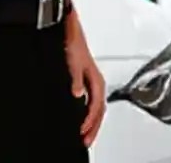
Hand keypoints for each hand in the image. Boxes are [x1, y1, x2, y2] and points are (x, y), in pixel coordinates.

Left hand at [64, 12, 105, 146]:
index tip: (83, 133)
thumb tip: (78, 93)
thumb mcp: (74, 61)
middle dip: (93, 127)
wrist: (71, 30)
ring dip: (91, 123)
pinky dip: (87, 114)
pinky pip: (90, 103)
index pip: (97, 106)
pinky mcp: (85, 82)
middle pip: (99, 111)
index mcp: (97, 80)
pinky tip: (80, 118)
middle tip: (85, 141)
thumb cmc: (74, 42)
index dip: (90, 122)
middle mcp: (96, 83)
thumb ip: (76, 79)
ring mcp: (91, 83)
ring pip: (96, 108)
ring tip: (85, 135)